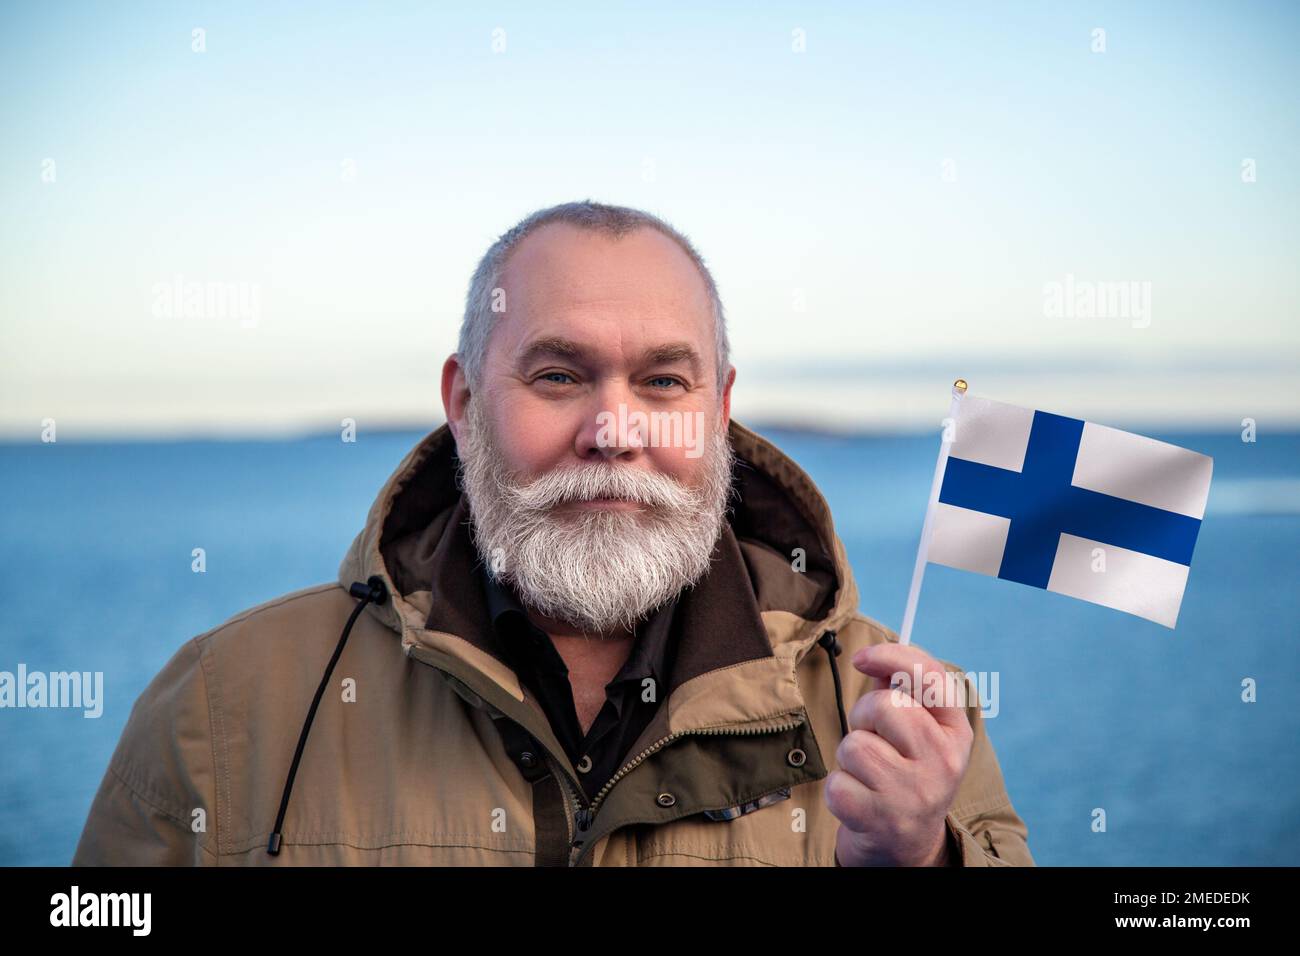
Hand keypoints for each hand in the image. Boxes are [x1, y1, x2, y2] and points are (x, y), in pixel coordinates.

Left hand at [824, 642, 973, 865]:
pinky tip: (860, 800)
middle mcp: (943, 762)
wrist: (907, 845)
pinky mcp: (881, 819)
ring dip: (849, 756)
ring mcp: (913, 793)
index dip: (893, 656)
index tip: (862, 657)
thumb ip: (898, 694)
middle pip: (886, 706)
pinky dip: (838, 790)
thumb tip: (875, 661)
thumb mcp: (915, 734)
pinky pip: (837, 782)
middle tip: (871, 737)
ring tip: (867, 774)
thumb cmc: (904, 773)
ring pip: (854, 744)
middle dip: (864, 715)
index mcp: (955, 733)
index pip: (931, 677)